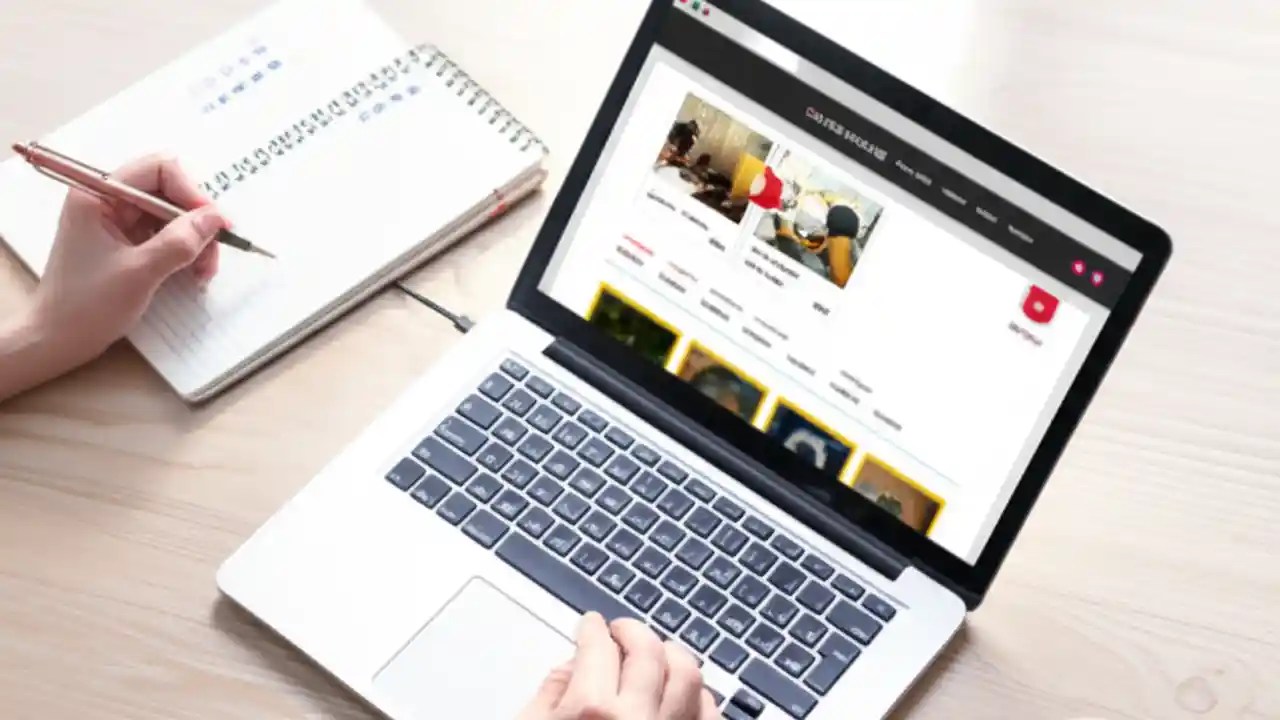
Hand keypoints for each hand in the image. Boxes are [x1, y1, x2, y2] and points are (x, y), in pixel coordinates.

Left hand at [29, 154, 227, 371]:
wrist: (58, 339)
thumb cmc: (87, 306)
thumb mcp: (139, 272)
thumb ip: (179, 242)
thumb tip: (216, 218)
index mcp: (98, 196)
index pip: (157, 169)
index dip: (189, 191)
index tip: (212, 222)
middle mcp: (108, 201)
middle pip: (169, 192)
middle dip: (196, 221)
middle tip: (213, 252)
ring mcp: (118, 222)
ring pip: (173, 216)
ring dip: (195, 241)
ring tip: (203, 273)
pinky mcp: (127, 242)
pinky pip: (166, 235)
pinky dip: (185, 252)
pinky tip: (193, 274)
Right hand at [518, 613, 716, 719]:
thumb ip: (549, 696)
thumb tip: (571, 667)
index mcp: (591, 712)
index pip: (597, 645)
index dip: (591, 628)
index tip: (590, 625)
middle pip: (648, 651)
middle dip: (631, 631)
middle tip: (619, 631)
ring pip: (689, 676)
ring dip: (672, 658)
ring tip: (655, 656)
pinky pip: (710, 713)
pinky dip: (698, 697)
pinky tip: (682, 694)